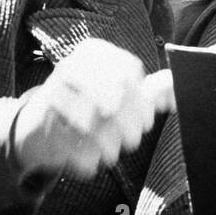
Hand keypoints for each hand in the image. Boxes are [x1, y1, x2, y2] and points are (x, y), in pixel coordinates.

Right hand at [11, 40, 172, 180]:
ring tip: (113, 154)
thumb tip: (178, 85)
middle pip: (114, 94)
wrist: (41, 124)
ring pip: (90, 119)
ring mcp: (50, 91)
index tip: (147, 123)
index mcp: (94, 51)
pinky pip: (68, 142)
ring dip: (107, 143)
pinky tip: (91, 163)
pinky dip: (84, 157)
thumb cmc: (92, 104)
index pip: (128, 71)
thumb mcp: (123, 92)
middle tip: (133, 141)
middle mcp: (70, 65)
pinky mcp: (37, 121)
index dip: (143, 102)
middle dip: (129, 124)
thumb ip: (153, 89)